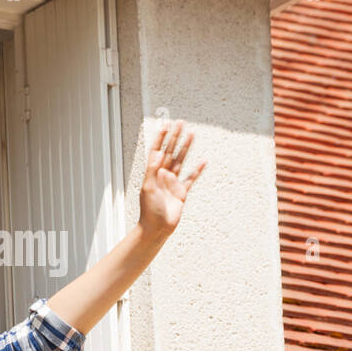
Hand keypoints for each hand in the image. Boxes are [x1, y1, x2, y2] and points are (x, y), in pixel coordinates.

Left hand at [138, 120, 205, 239]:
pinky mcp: (182, 192)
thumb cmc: (149, 210)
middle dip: (175, 137)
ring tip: (192, 134)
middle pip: (171, 151)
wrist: (157, 228)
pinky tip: (203, 161)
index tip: (165, 124)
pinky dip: (197, 170)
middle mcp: (163, 175)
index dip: (161, 137)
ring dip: (186, 147)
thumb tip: (157, 153)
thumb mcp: (148, 188)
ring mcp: (173, 182)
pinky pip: (191, 178)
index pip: (157, 150)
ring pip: (181, 160)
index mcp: (153, 172)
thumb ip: (152, 170)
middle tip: (180, 123)